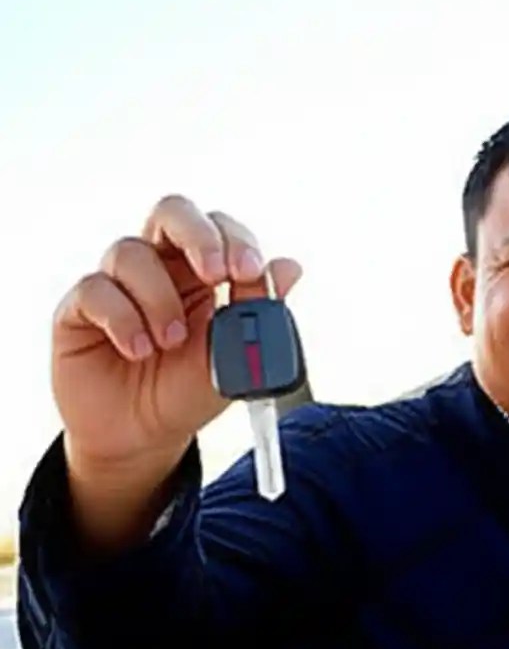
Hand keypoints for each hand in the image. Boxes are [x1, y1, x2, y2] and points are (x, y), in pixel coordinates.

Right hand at [52, 195, 302, 478]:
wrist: (143, 437)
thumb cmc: (188, 391)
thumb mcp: (235, 357)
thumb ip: (258, 311)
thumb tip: (289, 266)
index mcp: (203, 271)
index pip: (218, 227)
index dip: (234, 240)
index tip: (249, 272)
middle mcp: (161, 267)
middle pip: (172, 211)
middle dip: (197, 235)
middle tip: (214, 273)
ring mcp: (118, 283)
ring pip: (131, 252)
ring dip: (159, 298)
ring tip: (170, 342)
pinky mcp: (79, 309)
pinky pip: (95, 289)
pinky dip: (122, 319)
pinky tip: (138, 350)